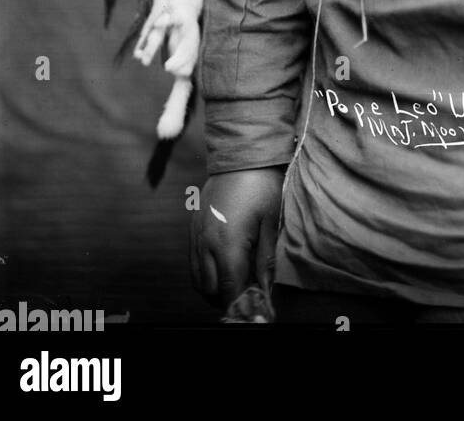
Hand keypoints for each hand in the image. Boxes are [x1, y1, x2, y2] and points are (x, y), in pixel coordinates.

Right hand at [190, 168, 284, 310]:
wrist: (241, 153)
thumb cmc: (262, 186)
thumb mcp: (270, 223)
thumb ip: (265, 261)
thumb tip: (265, 291)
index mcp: (227, 244)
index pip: (229, 289)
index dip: (242, 304)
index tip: (255, 310)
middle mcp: (205, 244)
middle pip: (210, 289)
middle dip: (227, 299)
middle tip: (248, 297)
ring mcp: (195, 236)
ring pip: (197, 279)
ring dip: (214, 288)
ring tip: (236, 284)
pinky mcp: (192, 228)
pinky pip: (193, 262)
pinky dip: (205, 273)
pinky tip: (222, 267)